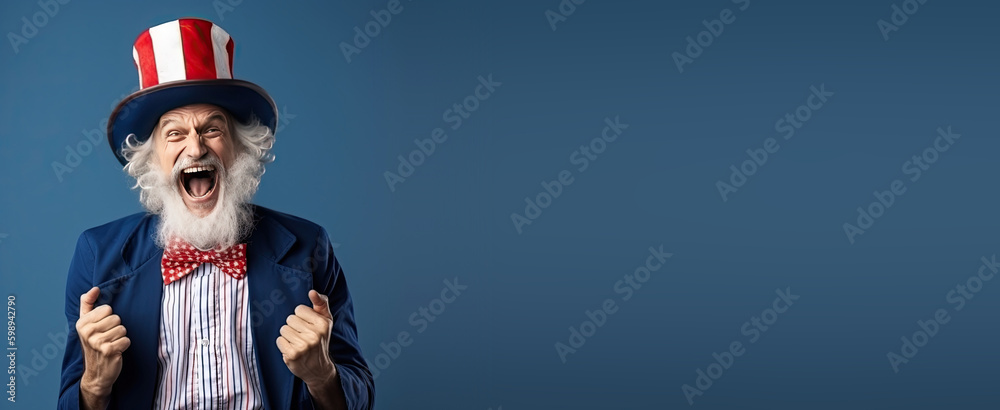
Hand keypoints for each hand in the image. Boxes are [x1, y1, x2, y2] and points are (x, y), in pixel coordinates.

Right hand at [76, 287, 129, 402]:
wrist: (96, 373)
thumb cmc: (93, 344)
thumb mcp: (86, 324)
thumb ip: (88, 304)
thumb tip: (95, 288)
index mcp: (81, 323)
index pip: (108, 308)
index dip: (108, 318)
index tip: (101, 328)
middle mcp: (87, 332)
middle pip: (116, 318)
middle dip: (116, 328)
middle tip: (107, 338)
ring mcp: (97, 342)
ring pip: (123, 329)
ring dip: (120, 337)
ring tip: (111, 344)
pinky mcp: (109, 351)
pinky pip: (127, 340)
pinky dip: (124, 346)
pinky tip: (115, 351)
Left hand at [277, 290, 336, 386]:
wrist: (319, 369)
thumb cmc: (321, 340)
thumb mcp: (326, 321)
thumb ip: (321, 303)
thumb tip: (312, 292)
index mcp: (323, 324)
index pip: (299, 309)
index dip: (302, 317)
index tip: (309, 326)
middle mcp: (314, 335)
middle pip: (290, 319)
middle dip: (294, 327)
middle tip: (303, 336)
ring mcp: (303, 346)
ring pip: (283, 329)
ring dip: (288, 336)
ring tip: (298, 343)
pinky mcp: (292, 355)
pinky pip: (279, 340)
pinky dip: (284, 345)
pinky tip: (293, 350)